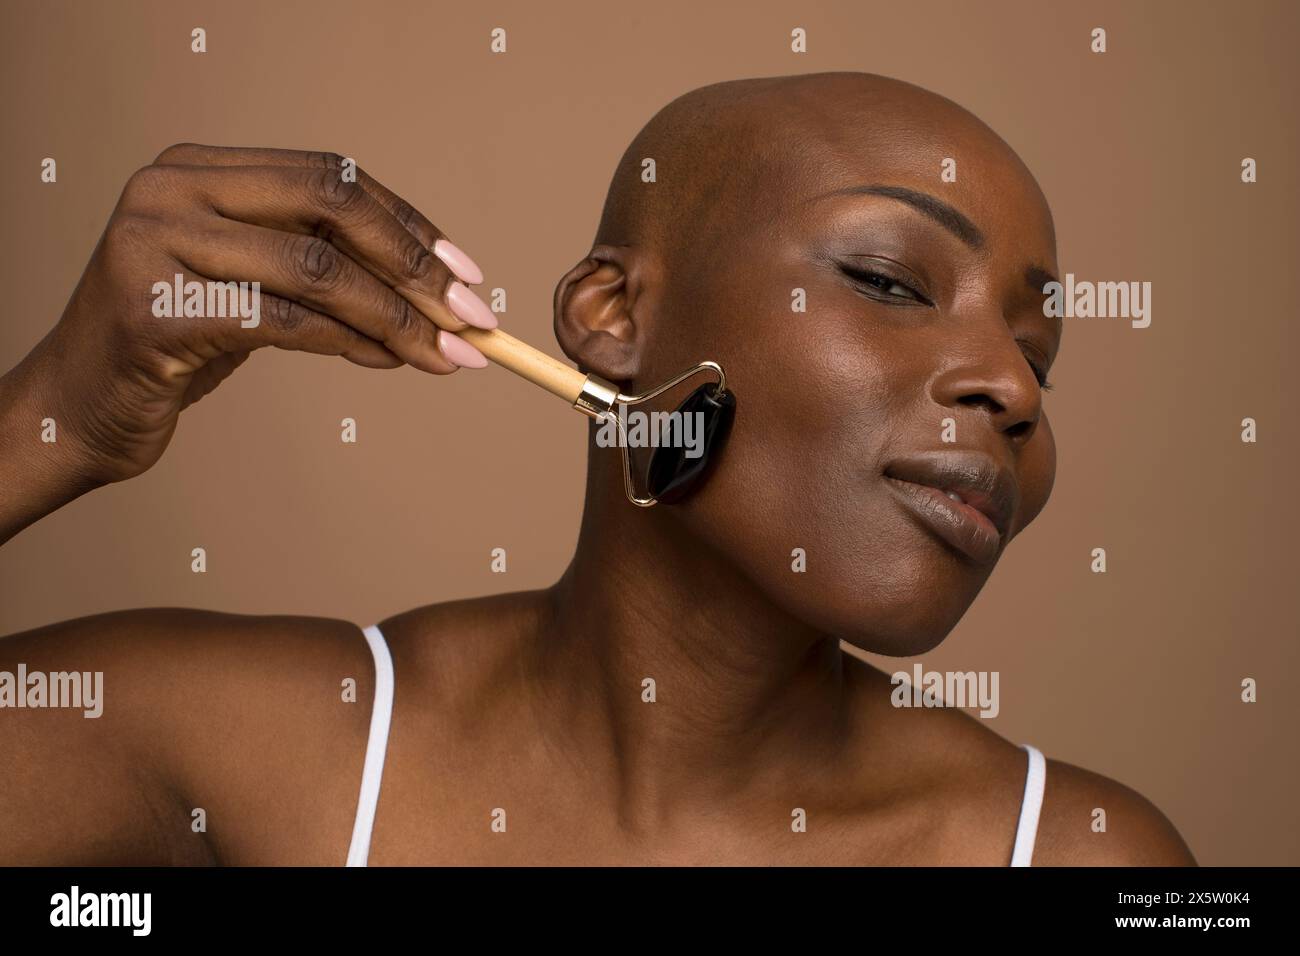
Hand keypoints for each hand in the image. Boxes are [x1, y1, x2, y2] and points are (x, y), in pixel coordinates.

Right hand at [19, 143, 496, 487]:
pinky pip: (283, 320)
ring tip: (447, 354)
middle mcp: (172, 187)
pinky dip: (350, 343)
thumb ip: (322, 269)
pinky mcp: (154, 309)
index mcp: (199, 167)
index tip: (467, 272)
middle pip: (332, 206)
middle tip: (473, 316)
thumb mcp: (254, 287)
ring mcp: (155, 242)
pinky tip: (390, 360)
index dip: (409, 223)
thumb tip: (437, 289)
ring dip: (397, 317)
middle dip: (416, 264)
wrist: (82, 406)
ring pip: (317, 269)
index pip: (330, 177)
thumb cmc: (177, 345)